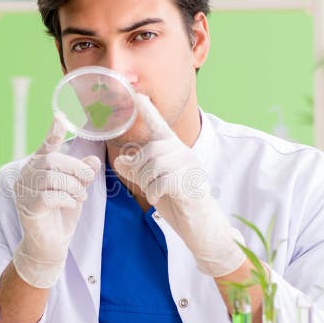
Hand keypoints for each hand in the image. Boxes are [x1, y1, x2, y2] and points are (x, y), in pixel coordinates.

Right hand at [12, 118, 101, 287]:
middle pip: (51, 160)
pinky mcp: (27, 208)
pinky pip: (48, 196)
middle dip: (75, 169)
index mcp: (36, 168)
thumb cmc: (61, 215)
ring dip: (73, 186)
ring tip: (79, 196)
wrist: (50, 246)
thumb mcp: (77, 191)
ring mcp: (23, 193)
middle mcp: (25, 177)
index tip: (60, 118)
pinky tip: (71, 204)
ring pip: (51, 177)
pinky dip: (66, 199)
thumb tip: (93, 161)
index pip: (45, 146)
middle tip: (88, 181)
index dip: (52, 133)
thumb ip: (82, 175)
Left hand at [113, 94, 245, 277]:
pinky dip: (155, 193)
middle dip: (140, 170)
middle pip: (150, 151)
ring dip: (147, 183)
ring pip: (154, 166)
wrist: (203, 228)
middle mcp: (184, 153)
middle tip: (145, 185)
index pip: (159, 126)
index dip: (148, 111)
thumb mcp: (154, 185)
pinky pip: (162, 182)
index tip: (138, 94)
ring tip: (155, 193)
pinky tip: (160, 200)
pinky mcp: (191, 183)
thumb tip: (120, 161)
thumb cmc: (179, 204)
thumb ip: (139, 172)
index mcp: (174, 151)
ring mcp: (190, 167)